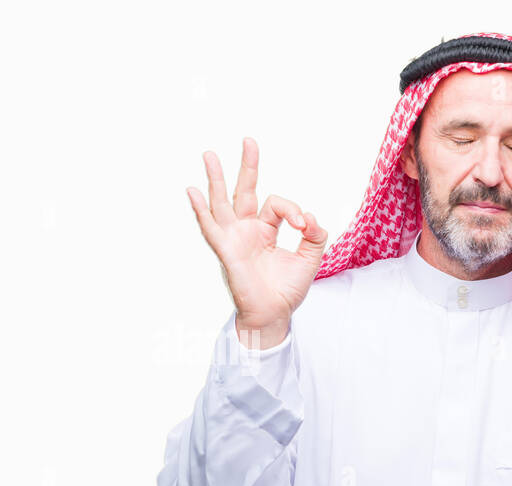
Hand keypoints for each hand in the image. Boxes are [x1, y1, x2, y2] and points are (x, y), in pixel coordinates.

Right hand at [185, 137, 326, 346]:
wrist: (274, 315)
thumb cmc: (286, 289)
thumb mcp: (310, 260)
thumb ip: (315, 236)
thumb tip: (310, 216)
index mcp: (266, 229)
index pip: (278, 206)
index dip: (294, 210)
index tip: (305, 226)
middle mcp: (247, 229)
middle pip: (245, 191)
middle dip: (248, 166)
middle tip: (249, 140)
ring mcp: (234, 238)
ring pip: (223, 202)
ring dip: (216, 178)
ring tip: (210, 154)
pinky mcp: (226, 250)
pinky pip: (211, 228)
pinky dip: (201, 210)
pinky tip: (193, 191)